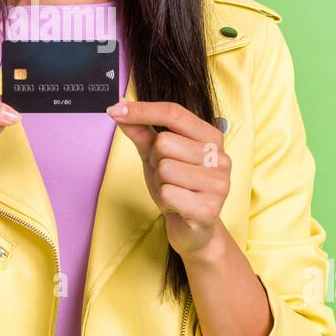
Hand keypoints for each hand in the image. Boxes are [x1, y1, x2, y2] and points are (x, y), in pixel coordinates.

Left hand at [106, 100, 229, 257]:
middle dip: (155, 160)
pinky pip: (167, 193)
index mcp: (211, 137)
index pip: (174, 113)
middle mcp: (220, 157)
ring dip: (160, 182)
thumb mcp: (156, 155)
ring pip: (165, 169)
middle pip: (164, 143)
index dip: (143, 110)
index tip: (115, 109)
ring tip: (173, 190)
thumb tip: (118, 106)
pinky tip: (177, 205)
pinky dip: (164, 200)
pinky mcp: (209, 209)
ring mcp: (218, 183)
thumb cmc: (177, 186)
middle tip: (167, 175)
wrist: (193, 229)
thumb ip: (141, 131)